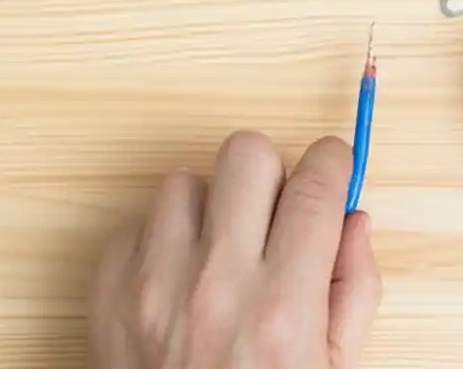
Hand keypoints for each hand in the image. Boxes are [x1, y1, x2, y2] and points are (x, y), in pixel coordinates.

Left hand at [89, 132, 381, 368]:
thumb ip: (356, 288)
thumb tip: (353, 220)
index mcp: (284, 308)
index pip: (315, 184)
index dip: (332, 163)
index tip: (332, 167)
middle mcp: (215, 286)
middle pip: (246, 155)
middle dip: (273, 173)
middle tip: (278, 211)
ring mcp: (151, 287)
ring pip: (185, 181)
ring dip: (213, 206)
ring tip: (223, 252)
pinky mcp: (107, 295)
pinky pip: (136, 223)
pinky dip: (163, 239)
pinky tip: (182, 275)